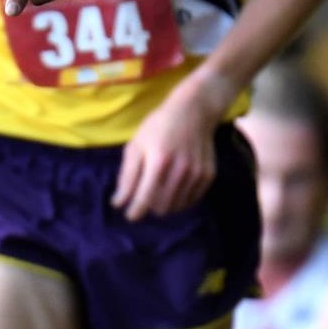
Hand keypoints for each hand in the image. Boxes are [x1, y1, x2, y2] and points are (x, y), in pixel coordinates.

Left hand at [112, 88, 217, 221]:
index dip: (135, 212)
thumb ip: (127, 176)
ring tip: (159, 187)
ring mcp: (197, 173)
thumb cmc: (158, 127)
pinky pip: (191, 200)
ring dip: (165, 203)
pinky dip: (180, 199)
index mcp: (158, 161)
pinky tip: (174, 186)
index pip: (145, 198)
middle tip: (145, 194)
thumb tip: (118, 202)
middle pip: (162, 207)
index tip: (129, 216)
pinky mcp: (208, 175)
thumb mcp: (136, 145)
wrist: (193, 112)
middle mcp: (181, 169)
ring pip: (176, 206)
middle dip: (150, 206)